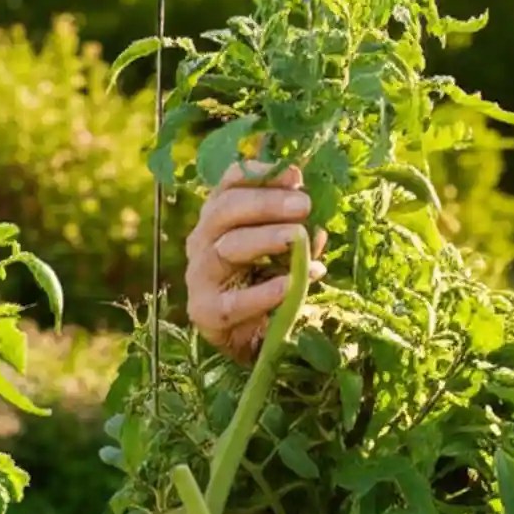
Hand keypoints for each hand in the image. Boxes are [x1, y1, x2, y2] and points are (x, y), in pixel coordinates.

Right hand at [184, 160, 327, 362]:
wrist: (250, 338)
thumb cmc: (268, 282)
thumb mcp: (285, 249)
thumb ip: (295, 227)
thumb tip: (313, 207)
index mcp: (220, 219)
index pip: (229, 185)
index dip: (258, 175)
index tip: (293, 174)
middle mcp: (204, 240)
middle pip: (225, 210)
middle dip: (266, 203)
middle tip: (304, 205)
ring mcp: (200, 276)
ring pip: (227, 248)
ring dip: (266, 239)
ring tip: (299, 238)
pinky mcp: (205, 312)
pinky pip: (233, 302)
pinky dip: (264, 292)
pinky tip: (289, 284)